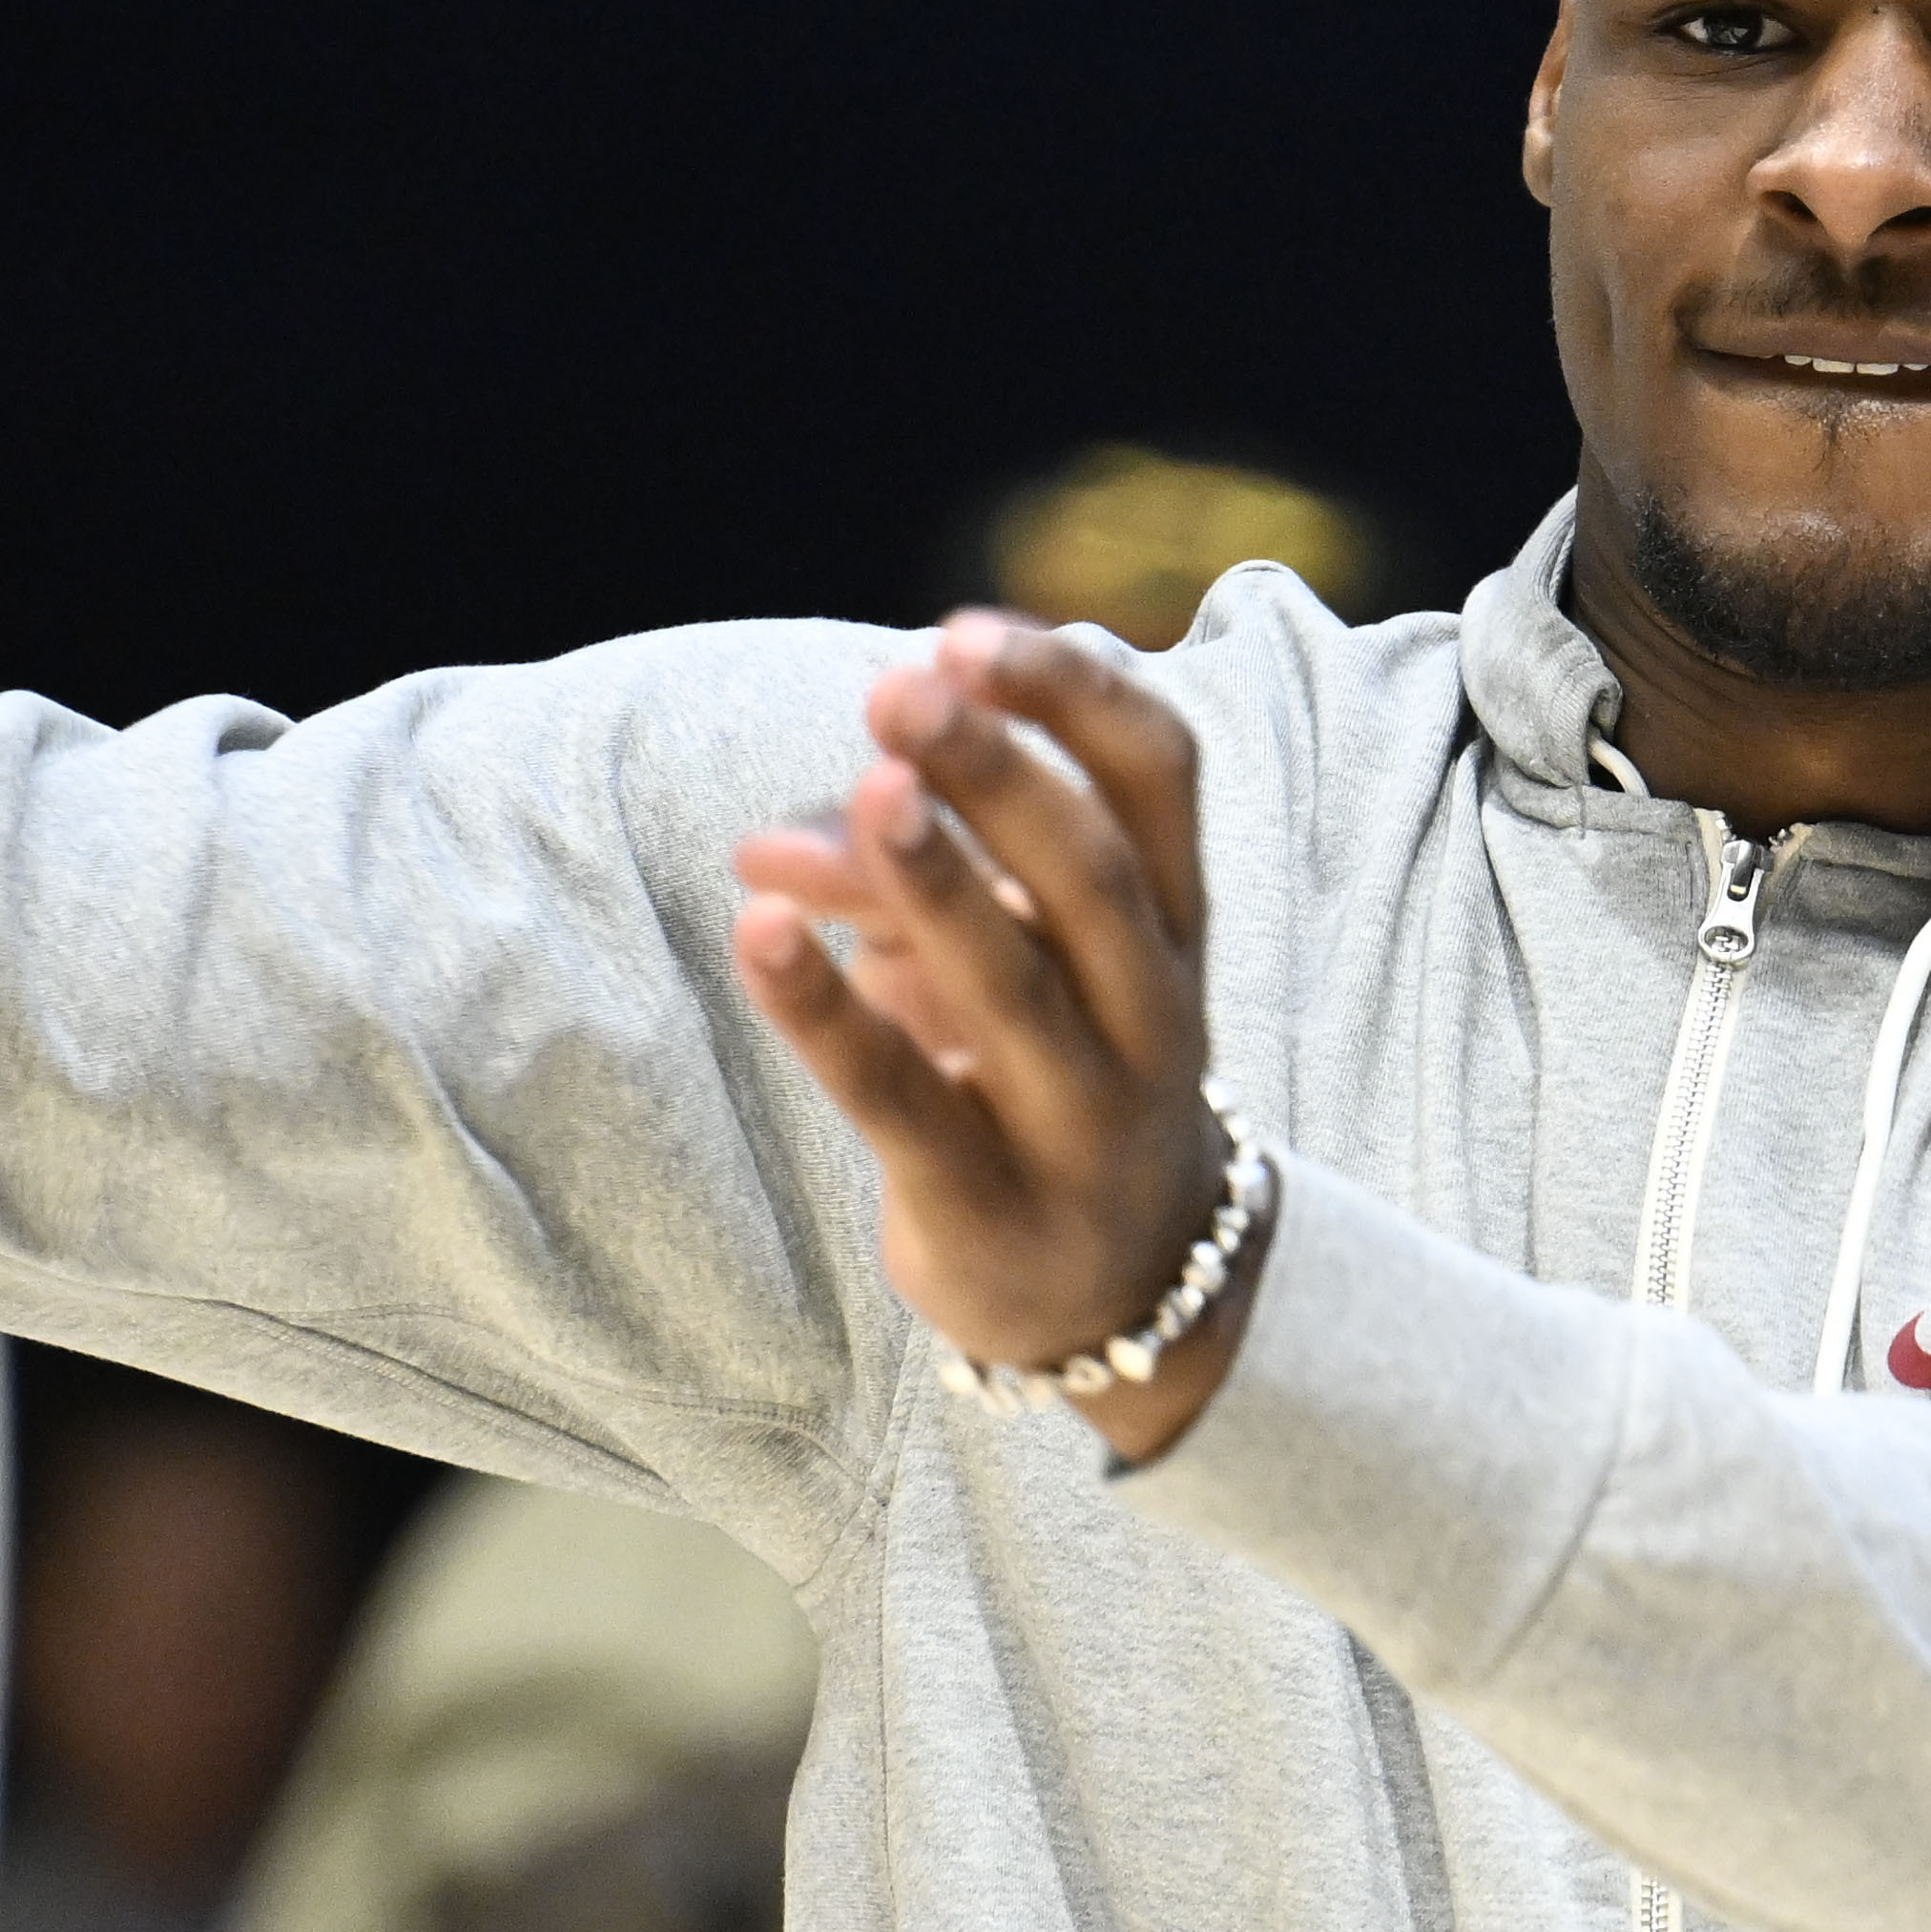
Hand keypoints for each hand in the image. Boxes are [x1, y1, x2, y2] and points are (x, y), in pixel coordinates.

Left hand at [729, 610, 1255, 1461]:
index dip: (1076, 694)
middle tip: (901, 688)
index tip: (967, 633)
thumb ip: (899, 880)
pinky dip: (829, 1011)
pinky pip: (903, 1100)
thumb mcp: (1002, 960)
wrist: (1121, 1298)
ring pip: (1016, 985)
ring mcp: (1084, 1120)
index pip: (1159, 777)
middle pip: (1092, 872)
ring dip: (936, 879)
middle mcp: (1153, 1014)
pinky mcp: (991, 1205)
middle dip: (1000, 770)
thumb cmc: (1046, 1073)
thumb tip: (768, 843)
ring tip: (870, 786)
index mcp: (1173, 923)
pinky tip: (757, 932)